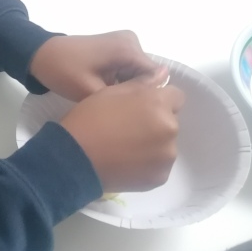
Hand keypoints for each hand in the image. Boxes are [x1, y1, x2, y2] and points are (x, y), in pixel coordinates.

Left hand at [30, 31, 164, 101]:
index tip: (135, 115)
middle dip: (136, 94)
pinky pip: (129, 70)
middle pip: (147, 77)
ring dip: (127, 90)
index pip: (156, 78)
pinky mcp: (117, 48)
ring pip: (138, 75)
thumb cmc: (63, 72)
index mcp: (128, 49)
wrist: (41, 55)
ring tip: (111, 104)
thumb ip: (124, 96)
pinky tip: (107, 95)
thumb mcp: (92, 90)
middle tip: (118, 111)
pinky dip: (120, 83)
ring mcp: (125, 44)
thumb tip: (153, 102)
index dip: (148, 98)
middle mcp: (131, 42)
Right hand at [60, 78, 184, 191]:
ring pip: (166, 144)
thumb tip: (163, 74)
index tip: (141, 106)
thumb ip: (142, 83)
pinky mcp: (161, 176)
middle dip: (155, 121)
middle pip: (170, 121)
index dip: (159, 99)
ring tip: (125, 147)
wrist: (75, 158)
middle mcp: (169, 128)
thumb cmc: (90, 119)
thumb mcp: (112, 91)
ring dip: (152, 143)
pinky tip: (127, 161)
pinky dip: (147, 163)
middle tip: (128, 128)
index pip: (176, 97)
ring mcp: (167, 155)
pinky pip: (159, 164)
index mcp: (158, 103)